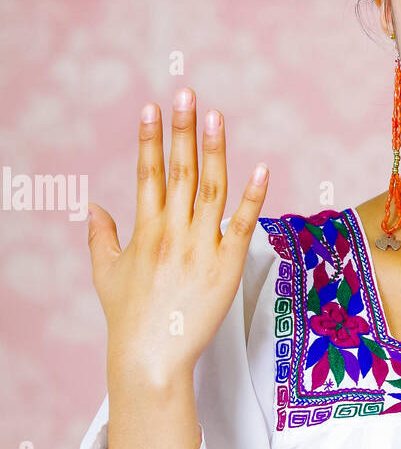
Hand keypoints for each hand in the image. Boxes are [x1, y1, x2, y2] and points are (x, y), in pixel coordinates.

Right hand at [88, 88, 269, 389]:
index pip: (147, 173)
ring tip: (215, 116)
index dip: (150, 138)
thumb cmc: (129, 319)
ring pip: (211, 187)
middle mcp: (171, 232)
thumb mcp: (105, 274)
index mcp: (144, 229)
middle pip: (180, 170)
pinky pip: (242, 223)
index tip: (152, 107)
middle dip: (182, 129)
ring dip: (214, 149)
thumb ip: (100, 236)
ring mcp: (200, 246)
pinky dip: (252, 194)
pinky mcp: (226, 265)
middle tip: (186, 92)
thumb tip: (91, 206)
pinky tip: (260, 167)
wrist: (151, 357)